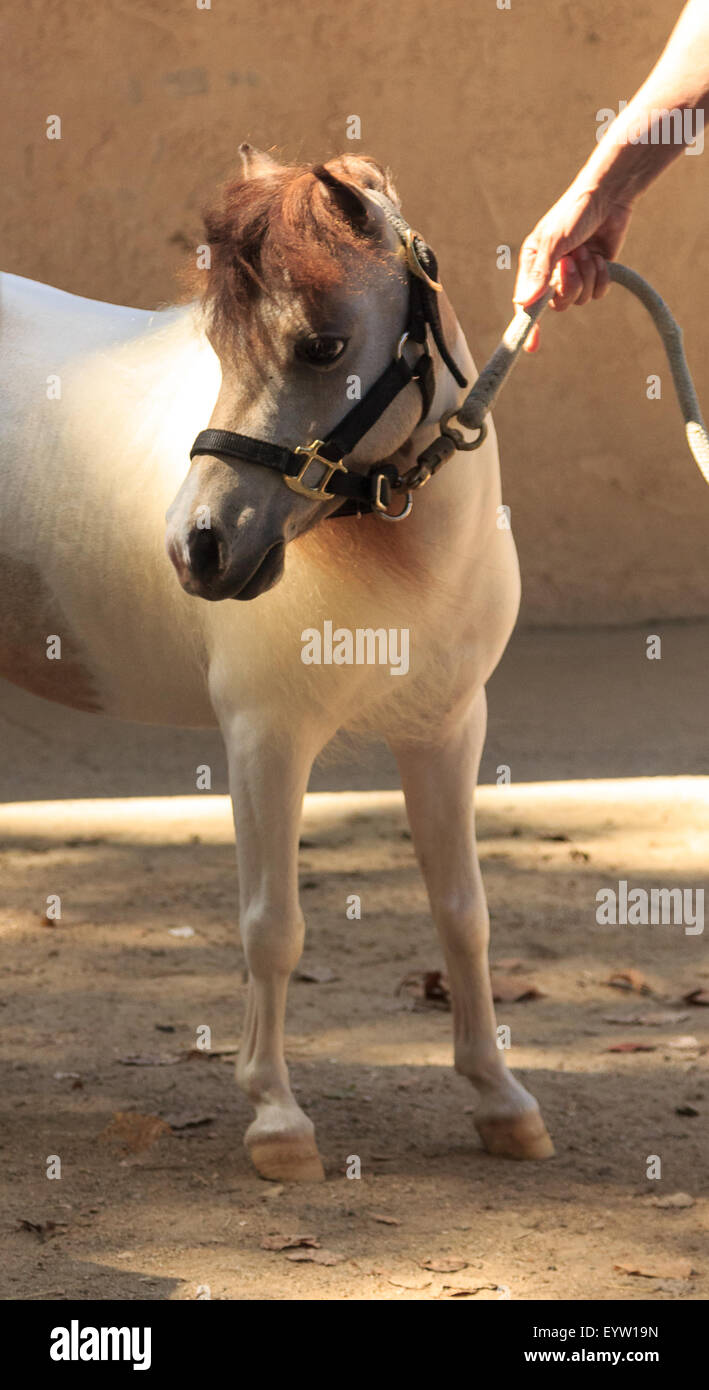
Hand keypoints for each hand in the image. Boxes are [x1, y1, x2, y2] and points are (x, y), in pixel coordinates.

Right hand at [513, 185, 633, 350]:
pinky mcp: (595, 274)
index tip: (529, 347)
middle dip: (570, 285)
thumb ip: (540, 273)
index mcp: (533, 266)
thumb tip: (522, 303)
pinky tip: (600, 256)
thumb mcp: (553, 241)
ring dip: (588, 275)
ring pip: (581, 299)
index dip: (528, 326)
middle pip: (559, 304)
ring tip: (588, 251)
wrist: (608, 196)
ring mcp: (575, 276)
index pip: (527, 303)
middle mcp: (552, 274)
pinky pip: (598, 292)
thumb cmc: (574, 212)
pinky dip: (601, 276)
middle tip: (573, 260)